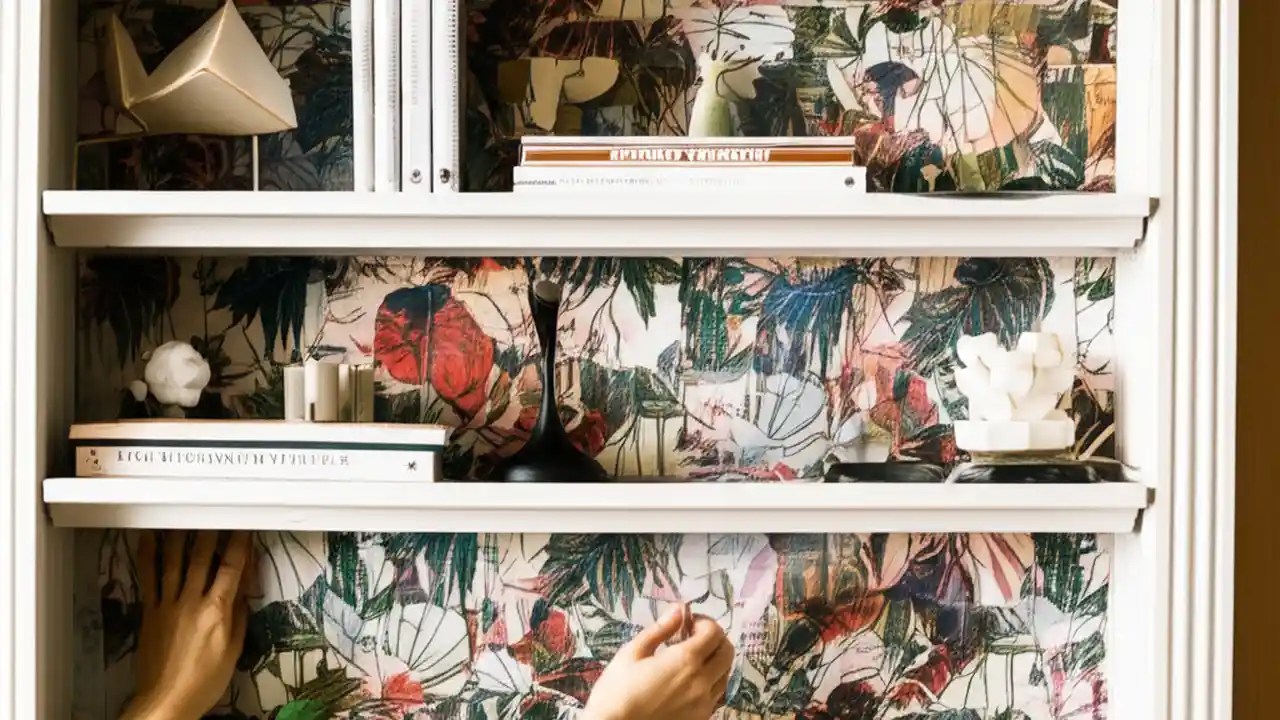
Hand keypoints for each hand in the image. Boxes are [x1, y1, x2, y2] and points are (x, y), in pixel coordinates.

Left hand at [123, 531, 253, 719]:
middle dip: (210, 532)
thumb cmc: (205, 680)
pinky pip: (149, 578)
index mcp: (217, 611)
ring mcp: (168, 604)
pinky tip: (150, 538)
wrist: (168, 699)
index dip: (239, 545)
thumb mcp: (234, 649)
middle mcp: (192, 602)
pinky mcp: (150, 611)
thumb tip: (242, 590)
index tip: (243, 529)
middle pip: (202, 558)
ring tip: (185, 517)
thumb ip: (238, 615)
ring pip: (174, 562)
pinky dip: (149, 555)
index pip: (231, 568)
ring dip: (180, 536)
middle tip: (215, 514)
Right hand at [583, 606, 733, 719]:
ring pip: (725, 675)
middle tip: (693, 638)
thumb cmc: (617, 690)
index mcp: (686, 660)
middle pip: (727, 652)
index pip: (715, 632)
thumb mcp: (633, 653)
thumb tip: (678, 610)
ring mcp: (704, 704)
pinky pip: (716, 695)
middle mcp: (702, 682)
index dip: (704, 622)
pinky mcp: (700, 719)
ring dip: (714, 661)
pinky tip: (689, 682)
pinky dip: (710, 682)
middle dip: (714, 639)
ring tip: (691, 660)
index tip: (687, 623)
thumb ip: (660, 629)